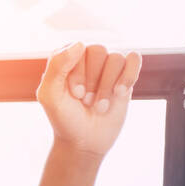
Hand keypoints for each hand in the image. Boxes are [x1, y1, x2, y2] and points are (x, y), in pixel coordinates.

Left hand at [36, 42, 141, 159]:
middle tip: (85, 100)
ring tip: (99, 105)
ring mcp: (107, 68)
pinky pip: (134, 59)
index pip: (77, 48)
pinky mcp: (125, 76)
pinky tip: (119, 93)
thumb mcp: (50, 95)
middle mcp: (87, 59)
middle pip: (98, 50)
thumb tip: (80, 44)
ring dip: (107, 86)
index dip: (78, 73)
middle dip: (93, 80)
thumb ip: (57, 67)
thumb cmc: (64, 118)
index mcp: (66, 59)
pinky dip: (129, 76)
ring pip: (116, 58)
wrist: (84, 141)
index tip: (74, 94)